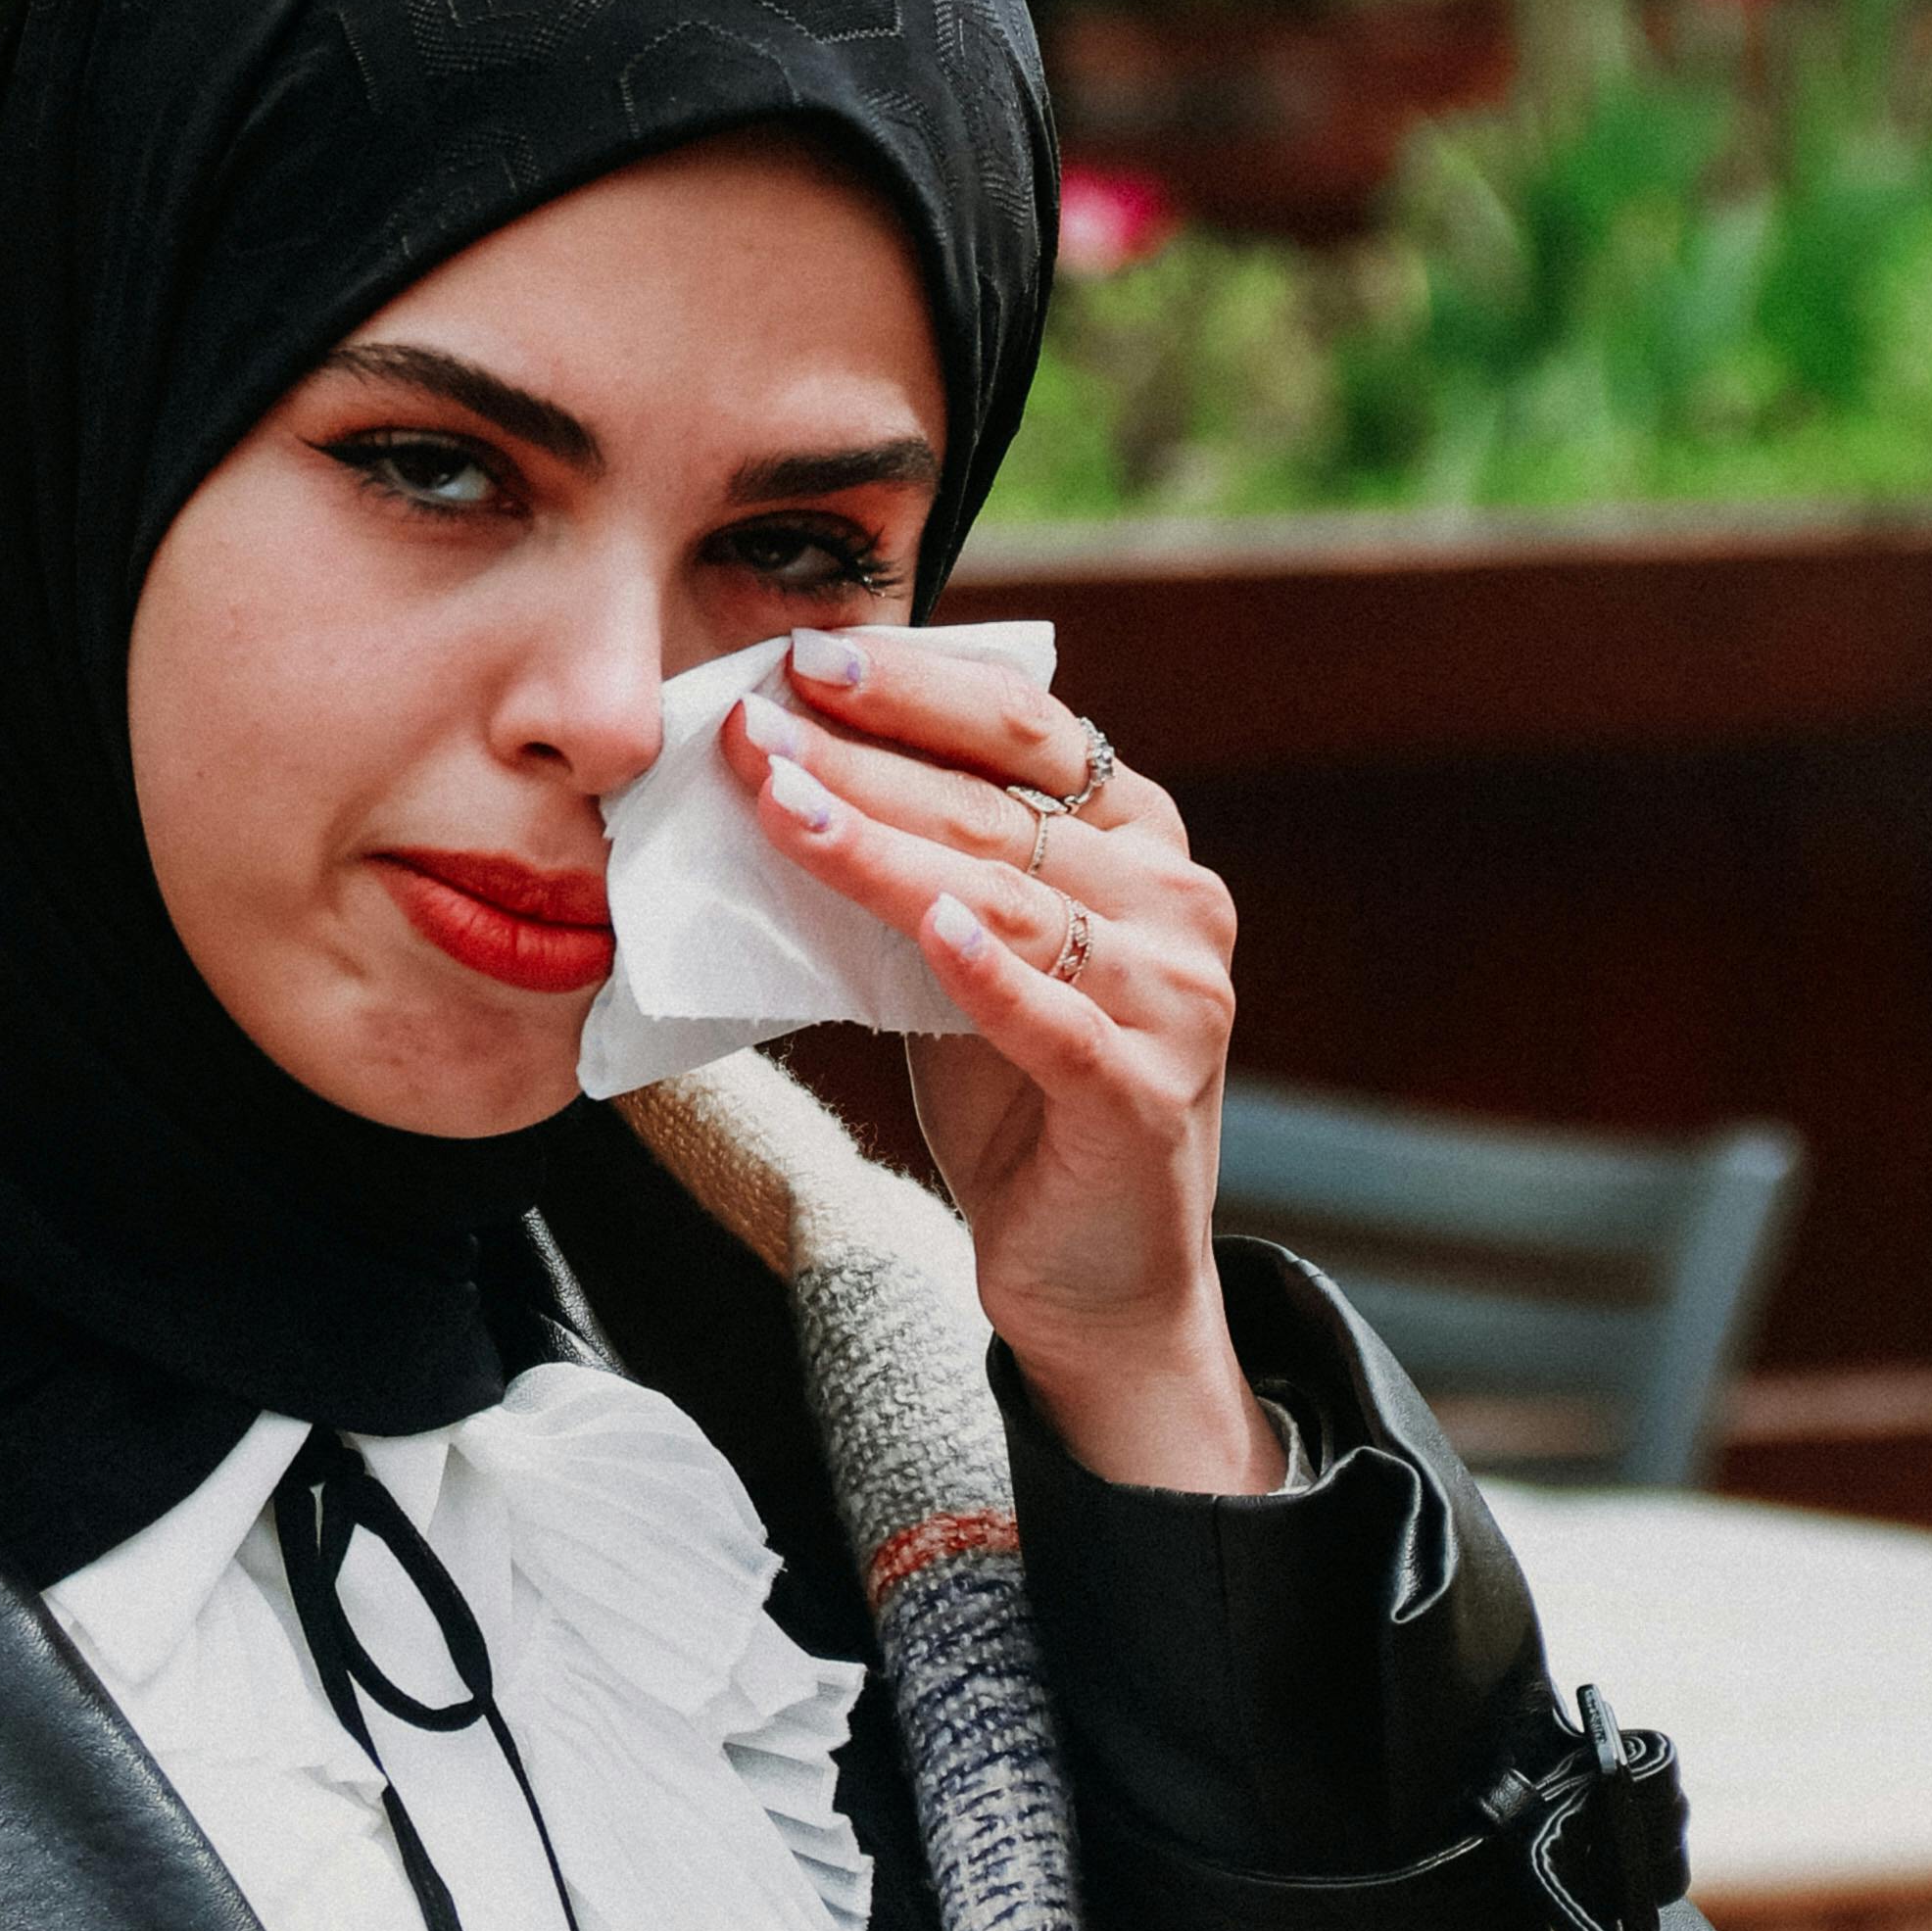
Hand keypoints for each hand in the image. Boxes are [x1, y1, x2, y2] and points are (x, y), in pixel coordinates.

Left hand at [723, 629, 1273, 1496]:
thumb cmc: (1019, 1096)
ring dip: (885, 849)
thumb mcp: (962, 955)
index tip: (803, 655)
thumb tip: (783, 768)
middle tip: (755, 725)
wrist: (1093, 1276)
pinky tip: (931, 926)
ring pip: (1012, 900)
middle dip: (866, 758)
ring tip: (781, 806)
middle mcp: (1176, 899)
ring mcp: (1174, 997)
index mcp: (1137, 839)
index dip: (916, 687)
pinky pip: (1058, 1019)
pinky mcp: (1145, 1095)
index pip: (1025, 729)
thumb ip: (920, 863)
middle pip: (1001, 807)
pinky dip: (990, 971)